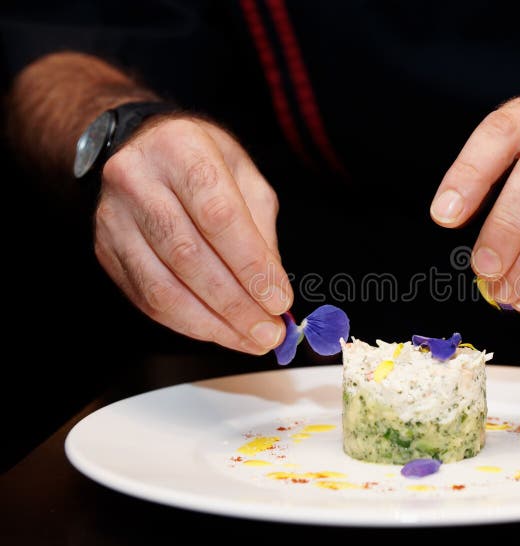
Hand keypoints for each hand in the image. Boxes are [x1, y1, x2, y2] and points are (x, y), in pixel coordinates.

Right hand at [94, 117, 291, 353]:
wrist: (143, 150)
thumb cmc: (202, 163)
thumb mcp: (245, 177)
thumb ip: (260, 230)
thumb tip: (271, 290)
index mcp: (179, 149)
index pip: (217, 216)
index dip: (251, 265)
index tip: (278, 300)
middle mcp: (136, 179)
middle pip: (189, 256)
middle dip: (236, 304)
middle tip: (270, 333)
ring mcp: (113, 217)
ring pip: (163, 287)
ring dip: (213, 324)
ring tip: (249, 339)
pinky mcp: (106, 250)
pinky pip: (147, 299)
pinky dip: (188, 322)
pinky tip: (219, 330)